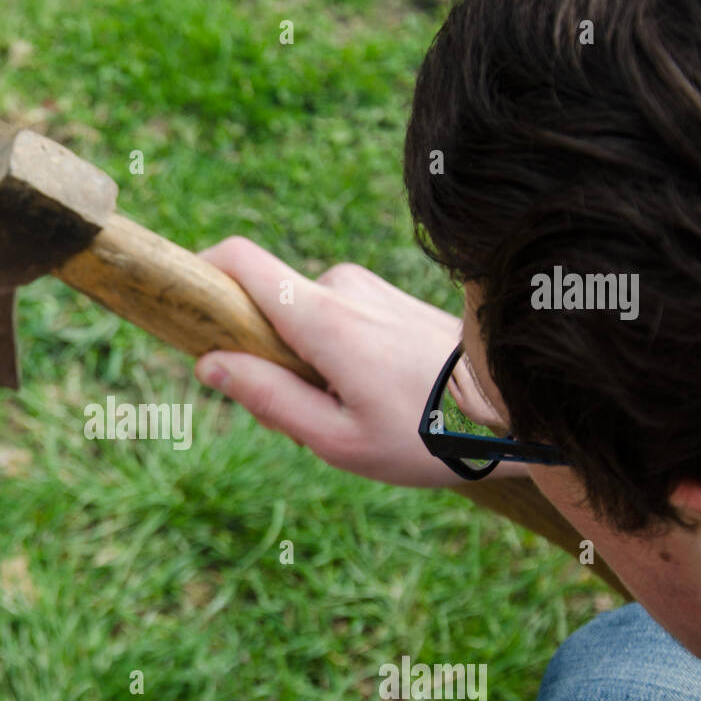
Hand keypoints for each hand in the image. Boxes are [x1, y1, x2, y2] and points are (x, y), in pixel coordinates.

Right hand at [193, 237, 516, 487]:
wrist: (517, 414)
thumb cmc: (425, 436)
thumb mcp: (336, 440)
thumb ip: (268, 398)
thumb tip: (210, 364)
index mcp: (323, 317)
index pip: (240, 260)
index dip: (199, 270)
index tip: (182, 304)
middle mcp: (343, 287)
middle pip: (269, 308)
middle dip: (267, 356)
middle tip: (307, 415)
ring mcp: (370, 288)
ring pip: (305, 320)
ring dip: (308, 363)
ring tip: (356, 413)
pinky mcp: (389, 298)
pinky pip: (338, 319)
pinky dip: (337, 355)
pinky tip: (379, 396)